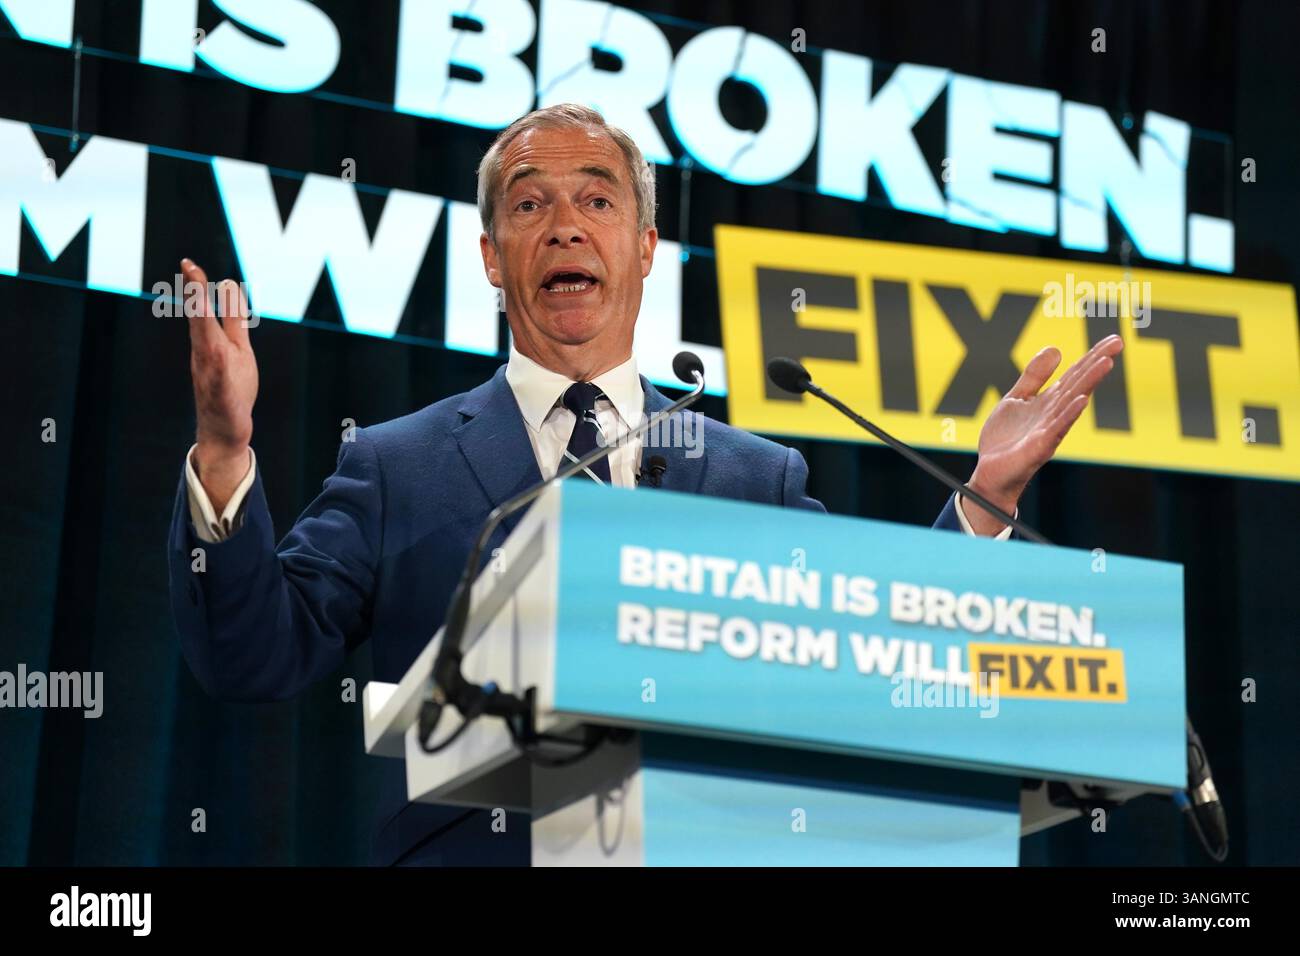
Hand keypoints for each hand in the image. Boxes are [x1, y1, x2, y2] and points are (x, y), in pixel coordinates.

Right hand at [183, 258, 258, 511]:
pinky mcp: (223, 397)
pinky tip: (218, 358)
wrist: (223, 430)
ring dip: (204, 325)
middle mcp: (207, 355)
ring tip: (199, 301)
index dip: (197, 287)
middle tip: (189, 270)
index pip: (204, 309)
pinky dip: (218, 369)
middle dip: (195, 297)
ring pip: (207, 347)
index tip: (188, 263)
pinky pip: (220, 382)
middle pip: (201, 322)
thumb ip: (233, 318)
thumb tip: (229, 285)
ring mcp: (212, 376)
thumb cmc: (231, 387)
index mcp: (211, 342)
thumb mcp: (236, 347)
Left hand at [963, 334, 1123, 534]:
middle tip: (1118, 343)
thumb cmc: (1006, 439)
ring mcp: (1048, 430)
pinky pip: (1056, 429)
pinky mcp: (1038, 447)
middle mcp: (1054, 414)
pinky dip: (1069, 415)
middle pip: (1078, 384)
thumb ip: (1035, 376)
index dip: (1092, 356)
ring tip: (1105, 363)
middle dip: (1096, 364)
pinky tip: (1082, 400)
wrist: (990, 472)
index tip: (1114, 340)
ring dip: (1088, 383)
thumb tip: (1056, 348)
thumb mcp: (1017, 399)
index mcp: (1049, 402)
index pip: (1075, 375)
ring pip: (1071, 403)